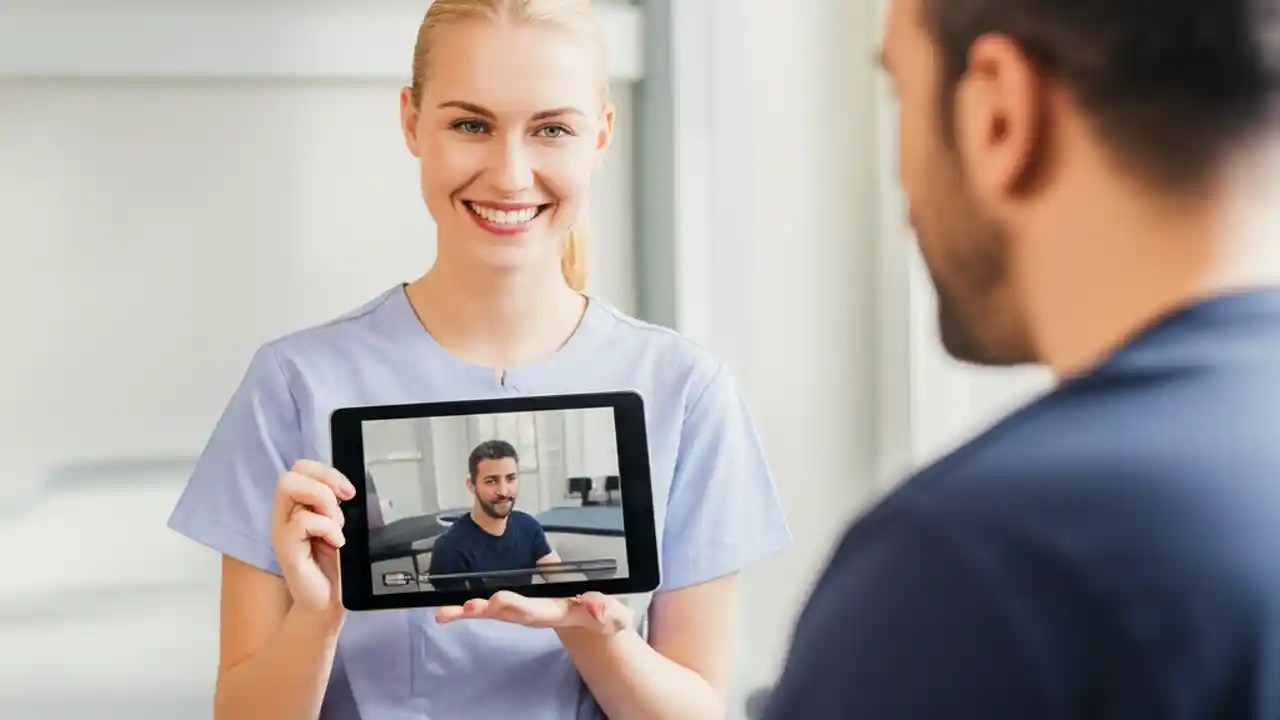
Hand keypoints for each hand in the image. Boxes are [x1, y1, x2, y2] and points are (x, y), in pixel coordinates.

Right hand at [270, 459, 354, 620]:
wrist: (331, 600)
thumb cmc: (336, 564)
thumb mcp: (341, 526)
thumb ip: (337, 505)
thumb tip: (347, 487)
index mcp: (298, 507)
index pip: (300, 468)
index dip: (326, 472)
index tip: (348, 492)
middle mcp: (285, 516)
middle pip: (289, 474)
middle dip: (323, 482)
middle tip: (341, 504)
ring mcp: (282, 531)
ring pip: (290, 488)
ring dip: (324, 503)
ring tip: (336, 527)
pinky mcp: (286, 549)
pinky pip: (303, 521)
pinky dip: (328, 528)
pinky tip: (336, 543)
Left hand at [435, 591, 632, 635]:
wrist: (588, 623)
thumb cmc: (599, 616)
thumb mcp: (612, 614)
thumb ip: (606, 609)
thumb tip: (598, 608)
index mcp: (557, 613)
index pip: (534, 611)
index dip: (516, 605)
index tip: (499, 599)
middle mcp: (534, 615)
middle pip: (507, 613)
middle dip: (487, 608)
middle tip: (469, 606)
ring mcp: (521, 613)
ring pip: (492, 613)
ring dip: (468, 613)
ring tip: (446, 614)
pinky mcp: (513, 610)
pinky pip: (486, 609)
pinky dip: (463, 611)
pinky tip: (443, 613)